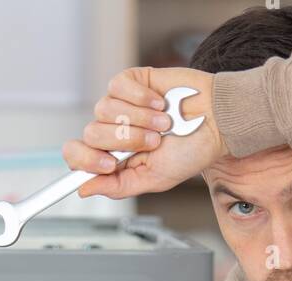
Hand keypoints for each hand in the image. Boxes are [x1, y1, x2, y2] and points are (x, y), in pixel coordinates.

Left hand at [62, 66, 226, 199]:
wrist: (215, 121)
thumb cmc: (189, 151)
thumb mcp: (154, 179)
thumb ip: (118, 186)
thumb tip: (84, 189)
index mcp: (113, 157)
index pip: (77, 156)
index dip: (85, 160)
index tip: (108, 163)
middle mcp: (112, 131)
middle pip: (91, 133)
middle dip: (126, 140)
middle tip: (153, 142)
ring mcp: (119, 105)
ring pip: (105, 110)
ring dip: (139, 119)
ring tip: (163, 123)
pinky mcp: (129, 81)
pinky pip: (118, 87)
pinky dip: (141, 97)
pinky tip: (159, 103)